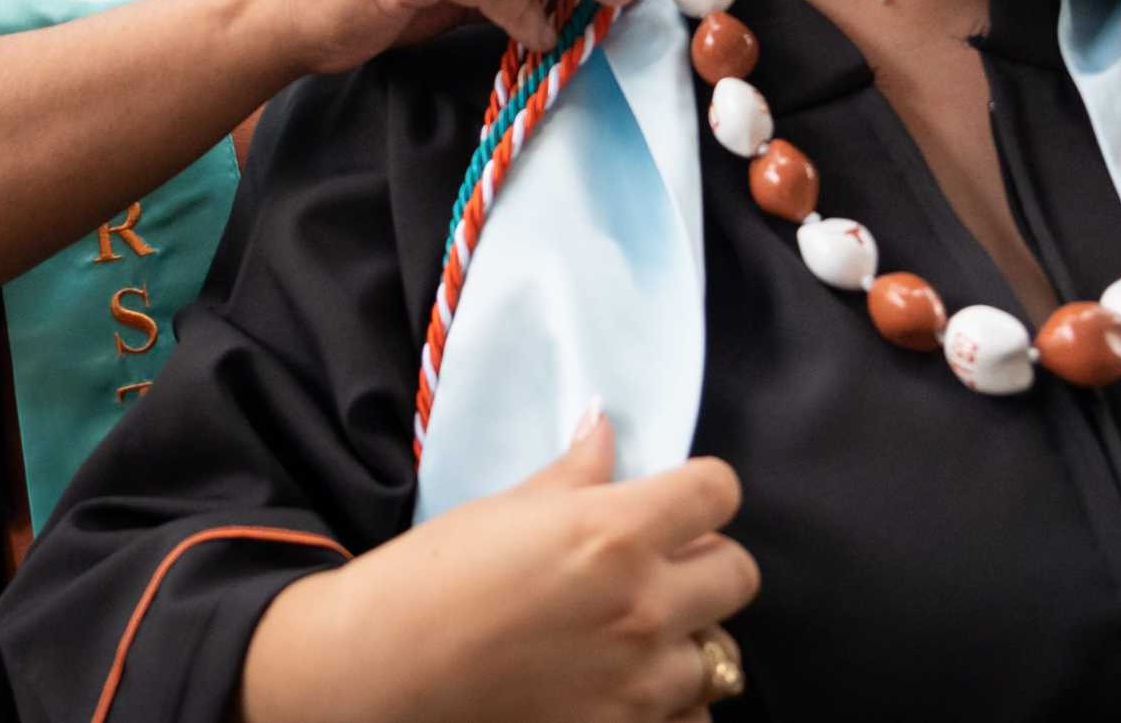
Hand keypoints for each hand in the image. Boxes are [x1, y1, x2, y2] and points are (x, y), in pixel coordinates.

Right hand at [242, 411, 759, 722]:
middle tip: (662, 566)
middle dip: (707, 563)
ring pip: (721, 654)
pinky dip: (675, 705)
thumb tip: (606, 427)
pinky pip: (691, 718)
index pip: (719, 491)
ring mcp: (638, 683)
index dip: (702, 490)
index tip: (679, 499)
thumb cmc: (432, 577)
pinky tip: (633, 688)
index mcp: (617, 533)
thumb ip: (575, 474)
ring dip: (691, 639)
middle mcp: (644, 606)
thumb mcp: (506, 509)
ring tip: (642, 635)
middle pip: (739, 573)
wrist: (381, 673)